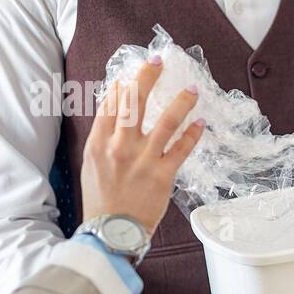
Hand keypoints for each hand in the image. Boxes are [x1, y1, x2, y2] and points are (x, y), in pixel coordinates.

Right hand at [81, 56, 201, 234]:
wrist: (111, 232)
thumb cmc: (102, 201)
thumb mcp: (92, 166)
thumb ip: (103, 140)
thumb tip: (115, 116)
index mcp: (98, 144)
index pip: (109, 106)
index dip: (122, 86)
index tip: (132, 73)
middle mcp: (119, 147)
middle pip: (133, 104)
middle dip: (146, 78)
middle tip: (158, 60)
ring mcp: (142, 160)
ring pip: (164, 122)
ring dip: (180, 102)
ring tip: (191, 88)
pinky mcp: (162, 175)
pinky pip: (181, 148)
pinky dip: (192, 134)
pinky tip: (200, 123)